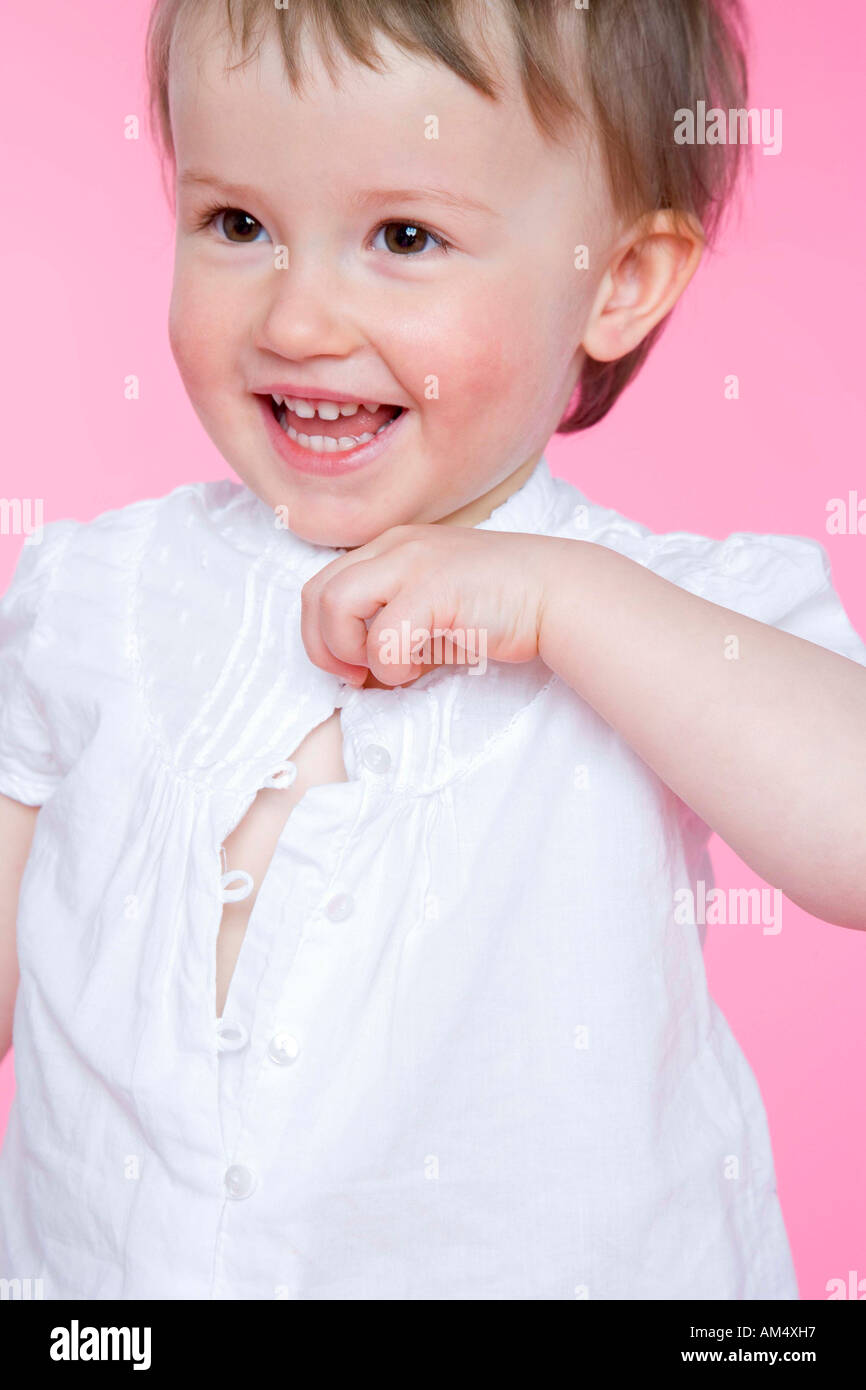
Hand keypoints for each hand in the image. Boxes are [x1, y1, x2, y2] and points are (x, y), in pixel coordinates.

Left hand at [299, 523, 559, 686]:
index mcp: (391, 546)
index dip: (321, 634)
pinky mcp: (436, 589)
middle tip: (356, 675)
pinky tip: (419, 668)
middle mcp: (395, 546)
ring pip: (337, 604)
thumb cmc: (498, 606)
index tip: (352, 666)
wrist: (557, 593)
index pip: (322, 585)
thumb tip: (360, 669)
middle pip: (317, 593)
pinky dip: (391, 664)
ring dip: (350, 650)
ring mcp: (414, 563)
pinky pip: (383, 635)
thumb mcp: (432, 606)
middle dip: (323, 645)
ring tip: (388, 668)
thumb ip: (392, 623)